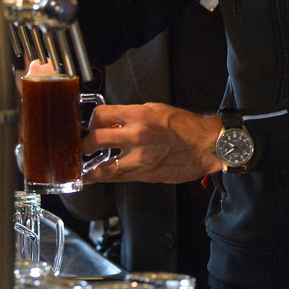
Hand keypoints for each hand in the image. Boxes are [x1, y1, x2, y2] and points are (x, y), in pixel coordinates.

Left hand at [81, 103, 223, 183]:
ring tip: (84, 170)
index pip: (101, 115)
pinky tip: (96, 177)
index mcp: (138, 116)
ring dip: (91, 169)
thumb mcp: (154, 109)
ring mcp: (140, 158)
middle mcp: (136, 136)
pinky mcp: (145, 175)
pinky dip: (105, 178)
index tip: (92, 125)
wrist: (205, 146)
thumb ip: (130, 115)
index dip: (92, 120)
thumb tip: (112, 122)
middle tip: (84, 147)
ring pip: (103, 168)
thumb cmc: (183, 125)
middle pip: (96, 140)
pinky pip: (118, 178)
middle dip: (86, 144)